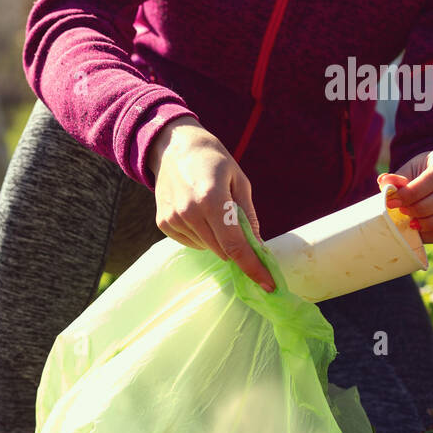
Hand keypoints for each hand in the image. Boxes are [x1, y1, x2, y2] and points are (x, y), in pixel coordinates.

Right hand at [147, 117, 274, 291]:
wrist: (173, 147)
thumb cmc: (213, 161)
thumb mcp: (240, 181)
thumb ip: (248, 216)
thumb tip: (257, 248)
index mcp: (212, 199)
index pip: (235, 245)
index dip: (253, 267)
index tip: (268, 285)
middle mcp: (189, 212)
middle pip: (222, 250)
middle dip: (237, 248)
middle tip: (241, 228)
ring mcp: (173, 220)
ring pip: (207, 248)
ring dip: (217, 239)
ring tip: (212, 209)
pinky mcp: (163, 224)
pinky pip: (192, 242)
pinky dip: (202, 235)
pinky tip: (198, 213)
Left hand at [379, 149, 432, 243]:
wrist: (432, 187)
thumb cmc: (415, 178)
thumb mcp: (404, 173)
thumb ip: (395, 179)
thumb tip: (384, 182)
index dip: (415, 191)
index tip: (394, 201)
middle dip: (423, 207)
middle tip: (402, 212)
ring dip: (432, 222)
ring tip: (410, 223)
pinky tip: (419, 233)